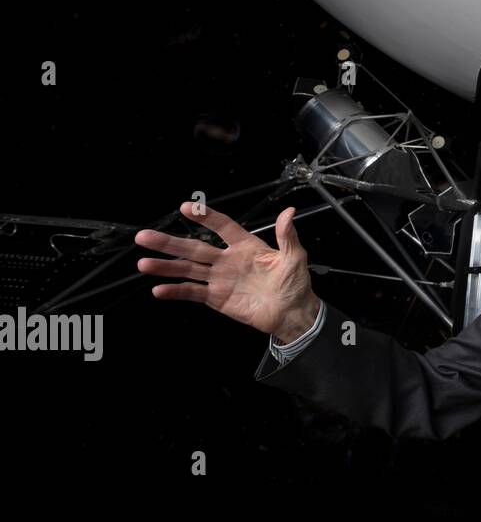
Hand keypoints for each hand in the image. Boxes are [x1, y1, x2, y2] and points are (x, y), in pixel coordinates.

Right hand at [135, 202, 318, 340]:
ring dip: (165, 267)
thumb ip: (287, 235)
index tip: (186, 207)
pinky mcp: (216, 298)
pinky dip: (176, 292)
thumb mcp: (294, 256)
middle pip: (194, 248)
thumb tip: (289, 212)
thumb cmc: (295, 283)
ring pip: (188, 270)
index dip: (205, 217)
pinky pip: (193, 292)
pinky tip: (158, 290)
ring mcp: (219, 279)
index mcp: (245, 245)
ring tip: (143, 263)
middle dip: (169, 242)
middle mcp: (227, 260)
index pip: (221, 227)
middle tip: (144, 236)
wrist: (292, 313)